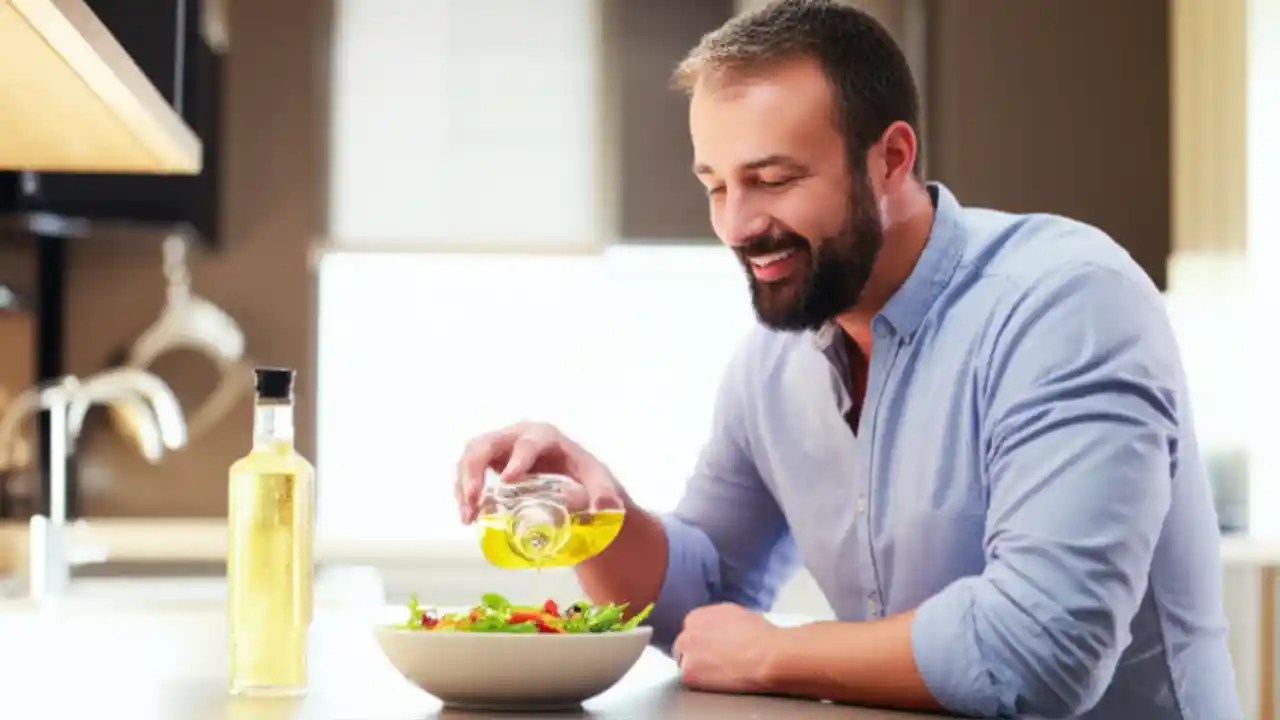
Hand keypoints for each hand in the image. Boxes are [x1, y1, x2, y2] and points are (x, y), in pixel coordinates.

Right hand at [454, 421, 624, 523]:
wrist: (571, 481)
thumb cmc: (583, 475)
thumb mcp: (597, 481)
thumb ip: (605, 493)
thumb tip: (610, 509)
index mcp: (544, 436)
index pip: (528, 443)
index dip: (517, 459)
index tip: (508, 480)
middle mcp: (517, 437)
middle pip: (487, 444)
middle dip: (475, 471)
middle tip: (474, 500)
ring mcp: (500, 448)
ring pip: (471, 457)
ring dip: (464, 485)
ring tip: (468, 516)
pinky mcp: (488, 464)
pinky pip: (467, 471)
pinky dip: (463, 492)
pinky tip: (468, 516)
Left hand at [672, 603, 780, 694]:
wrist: (767, 654)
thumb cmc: (761, 636)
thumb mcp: (736, 615)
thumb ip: (718, 621)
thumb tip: (719, 630)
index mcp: (698, 615)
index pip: (690, 631)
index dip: (701, 644)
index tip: (710, 651)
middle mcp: (688, 629)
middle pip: (683, 647)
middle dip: (695, 656)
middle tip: (712, 666)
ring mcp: (686, 650)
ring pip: (683, 664)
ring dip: (696, 670)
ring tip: (717, 676)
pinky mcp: (688, 672)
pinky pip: (688, 680)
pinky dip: (700, 684)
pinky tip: (717, 682)